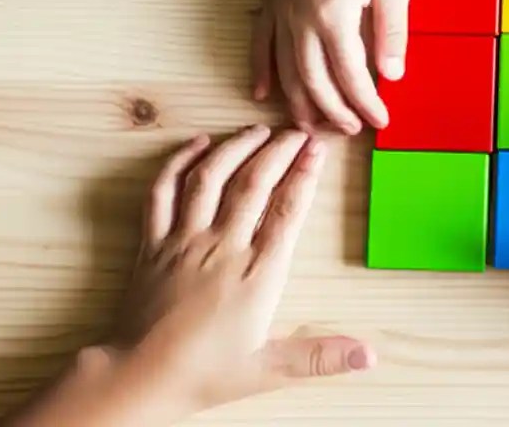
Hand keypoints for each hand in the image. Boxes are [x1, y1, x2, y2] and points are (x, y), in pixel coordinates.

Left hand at [101, 127, 374, 413]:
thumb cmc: (204, 376)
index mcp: (256, 275)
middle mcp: (222, 248)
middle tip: (297, 130)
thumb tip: (369, 355)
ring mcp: (185, 241)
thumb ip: (321, 356)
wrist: (139, 378)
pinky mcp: (154, 244)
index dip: (305, 174)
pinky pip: (162, 191)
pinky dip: (178, 162)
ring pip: (210, 177)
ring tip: (257, 130)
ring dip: (236, 147)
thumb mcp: (270, 370)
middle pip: (254, 183)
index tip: (318, 149)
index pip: (288, 210)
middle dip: (279, 149)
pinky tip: (196, 144)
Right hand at [251, 0, 409, 134]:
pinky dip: (261, 72)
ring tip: (314, 127)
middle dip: (333, 113)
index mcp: (335, 17)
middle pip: (314, 83)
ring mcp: (281, 13)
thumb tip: (391, 76)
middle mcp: (302, 21)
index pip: (351, 76)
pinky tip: (263, 95)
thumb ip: (391, 32)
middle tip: (351, 130)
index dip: (366, 104)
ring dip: (299, 104)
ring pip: (286, 72)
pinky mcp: (271, 3)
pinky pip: (260, 45)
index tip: (381, 120)